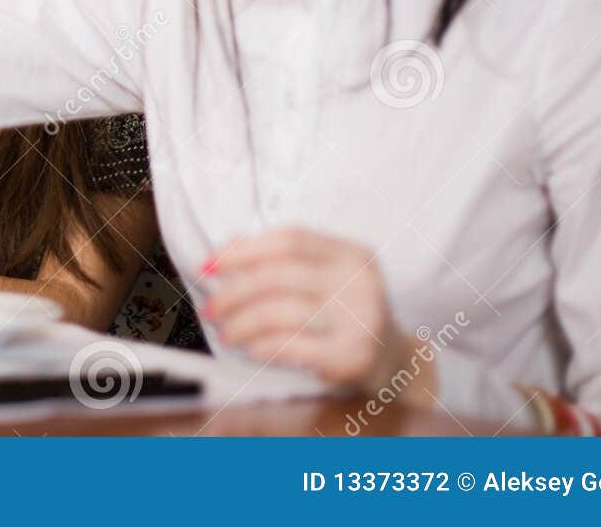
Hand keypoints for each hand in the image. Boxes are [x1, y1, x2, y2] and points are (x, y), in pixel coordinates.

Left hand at [200, 227, 426, 398]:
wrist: (392, 361)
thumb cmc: (345, 313)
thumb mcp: (325, 277)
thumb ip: (283, 259)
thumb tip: (225, 249)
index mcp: (351, 253)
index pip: (288, 239)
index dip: (242, 250)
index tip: (208, 265)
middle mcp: (359, 281)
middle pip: (277, 276)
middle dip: (233, 293)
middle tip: (209, 309)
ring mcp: (360, 319)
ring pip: (279, 312)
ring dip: (240, 323)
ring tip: (225, 332)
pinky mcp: (351, 355)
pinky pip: (290, 345)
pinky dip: (261, 346)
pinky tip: (251, 349)